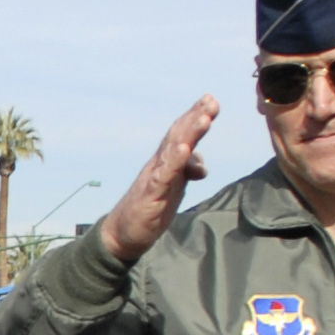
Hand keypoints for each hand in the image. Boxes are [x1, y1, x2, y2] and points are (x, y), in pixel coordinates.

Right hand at [101, 96, 220, 265]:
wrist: (123, 233)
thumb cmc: (150, 208)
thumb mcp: (174, 188)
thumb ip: (186, 172)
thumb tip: (201, 166)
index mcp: (166, 162)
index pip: (181, 135)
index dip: (195, 117)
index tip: (210, 100)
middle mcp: (159, 165)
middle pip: (178, 136)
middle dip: (195, 118)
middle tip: (212, 101)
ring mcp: (154, 178)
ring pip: (173, 151)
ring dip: (189, 134)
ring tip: (204, 119)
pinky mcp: (150, 195)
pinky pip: (163, 176)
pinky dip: (175, 161)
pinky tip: (185, 150)